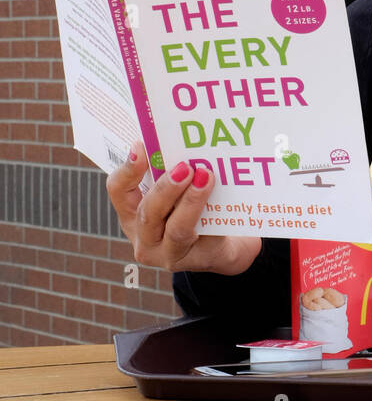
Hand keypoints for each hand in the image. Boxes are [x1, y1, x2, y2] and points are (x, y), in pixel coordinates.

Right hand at [106, 141, 261, 274]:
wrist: (218, 247)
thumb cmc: (188, 211)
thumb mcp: (174, 193)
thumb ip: (170, 172)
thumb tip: (179, 140)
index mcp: (131, 214)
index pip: (118, 190)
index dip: (128, 169)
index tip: (141, 146)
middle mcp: (144, 238)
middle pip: (149, 213)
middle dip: (166, 188)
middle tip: (184, 167)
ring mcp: (169, 254)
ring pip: (178, 229)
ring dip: (191, 201)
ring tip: (205, 177)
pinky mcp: (197, 260)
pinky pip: (207, 237)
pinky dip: (215, 216)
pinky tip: (225, 200)